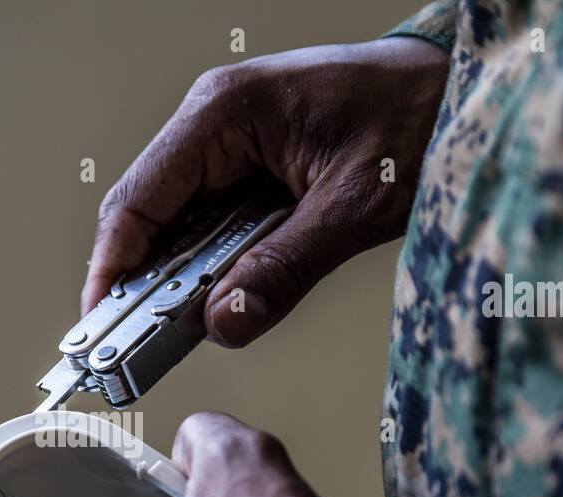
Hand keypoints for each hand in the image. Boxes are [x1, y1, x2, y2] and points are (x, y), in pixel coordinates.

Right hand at [82, 38, 448, 346]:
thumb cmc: (419, 114)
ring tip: (177, 328)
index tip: (98, 325)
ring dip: (178, 276)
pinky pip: (213, 220)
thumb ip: (285, 269)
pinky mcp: (254, 162)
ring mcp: (231, 140)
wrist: (464, 84)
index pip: (138, 199)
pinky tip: (220, 294)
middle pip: (149, 215)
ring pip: (180, 223)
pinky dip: (212, 262)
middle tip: (136, 346)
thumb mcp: (355, 205)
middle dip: (141, 282)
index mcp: (223, 111)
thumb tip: (223, 322)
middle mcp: (215, 120)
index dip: (110, 269)